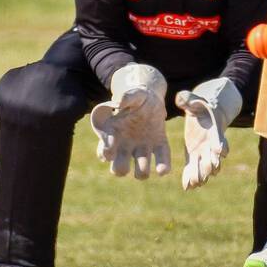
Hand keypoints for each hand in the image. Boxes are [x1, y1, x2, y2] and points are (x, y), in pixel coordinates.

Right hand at [88, 63, 170, 179]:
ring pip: (140, 172)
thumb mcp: (132, 94)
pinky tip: (162, 170)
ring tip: (143, 164)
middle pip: (119, 169)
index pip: (104, 152)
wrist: (151, 98)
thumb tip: (119, 102)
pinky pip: (162, 161)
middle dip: (120, 169)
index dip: (106, 152)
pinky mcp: (159, 146)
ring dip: (141, 170)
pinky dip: (163, 167)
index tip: (110, 146)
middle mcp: (126, 146)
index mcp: (113, 135)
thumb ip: (126, 97)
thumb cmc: (136, 96)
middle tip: (124, 164)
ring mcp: (142, 149)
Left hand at [175, 78, 242, 189]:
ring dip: (202, 174)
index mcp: (214, 129)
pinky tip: (187, 186)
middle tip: (208, 171)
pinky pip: (193, 168)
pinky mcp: (194, 156)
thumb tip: (180, 97)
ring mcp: (204, 152)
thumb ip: (189, 99)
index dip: (221, 144)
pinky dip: (191, 177)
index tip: (221, 151)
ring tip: (197, 183)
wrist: (205, 115)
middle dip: (211, 164)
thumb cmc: (201, 105)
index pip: (220, 138)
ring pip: (205, 166)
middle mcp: (211, 144)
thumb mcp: (196, 100)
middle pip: (214, 156)